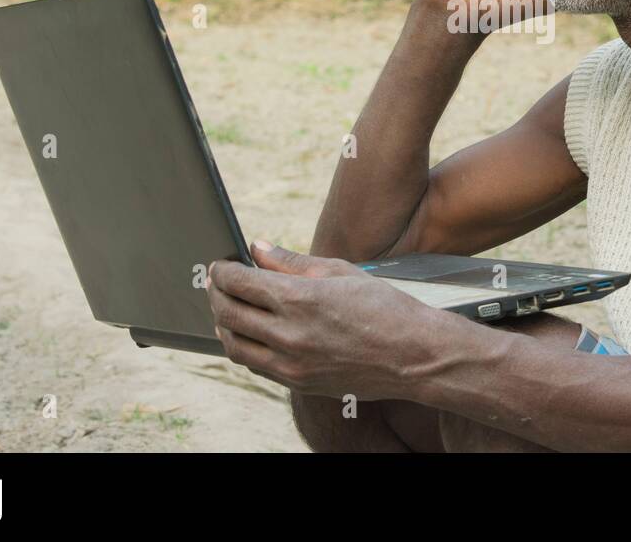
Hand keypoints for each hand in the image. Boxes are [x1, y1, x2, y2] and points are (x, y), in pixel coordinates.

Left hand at [207, 241, 447, 401]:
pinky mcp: (297, 384)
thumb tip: (257, 247)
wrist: (413, 355)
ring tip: (229, 308)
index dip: (222, 271)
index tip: (221, 264)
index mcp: (299, 298)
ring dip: (223, 324)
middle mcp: (289, 334)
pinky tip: (250, 333)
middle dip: (216, 294)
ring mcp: (291, 364)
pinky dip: (243, 347)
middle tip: (219, 283)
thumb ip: (291, 260)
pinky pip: (255, 365)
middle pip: (227, 313)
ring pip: (234, 345)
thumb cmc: (382, 306)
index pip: (239, 282)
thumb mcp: (339, 271)